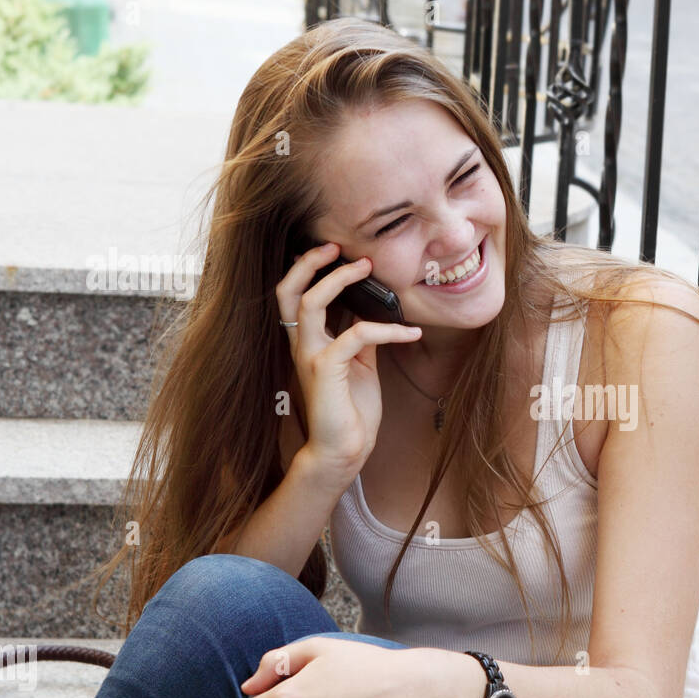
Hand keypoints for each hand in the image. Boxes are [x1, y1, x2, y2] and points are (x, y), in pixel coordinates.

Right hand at [276, 243, 422, 482]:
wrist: (344, 451)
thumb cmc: (350, 411)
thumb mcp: (360, 366)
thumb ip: (360, 340)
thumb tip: (375, 315)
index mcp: (307, 342)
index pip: (293, 295)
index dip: (307, 269)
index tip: (335, 252)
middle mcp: (301, 345)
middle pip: (287, 290)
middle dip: (308, 262)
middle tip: (337, 246)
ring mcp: (310, 357)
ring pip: (311, 303)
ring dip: (340, 280)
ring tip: (367, 269)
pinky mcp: (327, 370)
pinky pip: (356, 334)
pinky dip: (387, 330)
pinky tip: (411, 333)